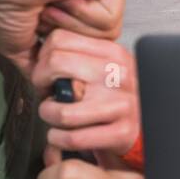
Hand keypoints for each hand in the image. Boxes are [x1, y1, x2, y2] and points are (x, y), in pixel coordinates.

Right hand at [0, 0, 125, 78]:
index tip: (43, 30)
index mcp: (82, 7)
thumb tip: (50, 97)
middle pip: (102, 44)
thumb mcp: (24, 47)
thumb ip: (42, 69)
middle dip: (70, 39)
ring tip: (54, 3)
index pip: (90, 48)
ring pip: (107, 33)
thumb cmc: (8, 5)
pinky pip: (110, 17)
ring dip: (72, 25)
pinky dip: (81, 13)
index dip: (67, 50)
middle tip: (47, 15)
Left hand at [31, 30, 139, 159]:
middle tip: (45, 91)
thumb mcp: (102, 66)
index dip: (42, 58)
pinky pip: (73, 138)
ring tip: (53, 113)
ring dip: (48, 114)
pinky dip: (57, 139)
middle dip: (39, 81)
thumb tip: (33, 53)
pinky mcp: (121, 133)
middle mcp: (118, 75)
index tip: (45, 71)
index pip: (60, 39)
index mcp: (113, 53)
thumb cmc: (116, 97)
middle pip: (55, 64)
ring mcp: (121, 105)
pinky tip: (60, 135)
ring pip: (61, 110)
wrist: (146, 125)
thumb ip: (74, 56)